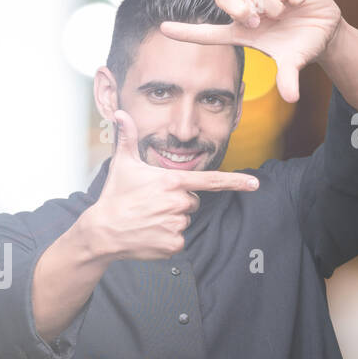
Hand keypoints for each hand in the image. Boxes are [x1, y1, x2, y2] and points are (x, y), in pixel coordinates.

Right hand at [80, 108, 257, 261]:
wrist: (103, 230)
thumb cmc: (114, 196)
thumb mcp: (122, 164)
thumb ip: (126, 137)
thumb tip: (120, 113)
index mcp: (172, 181)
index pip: (210, 180)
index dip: (235, 182)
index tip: (254, 184)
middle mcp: (178, 202)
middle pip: (192, 201)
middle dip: (177, 202)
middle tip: (152, 204)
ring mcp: (176, 224)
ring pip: (185, 220)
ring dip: (171, 220)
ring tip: (148, 218)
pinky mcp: (173, 244)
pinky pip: (179, 240)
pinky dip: (166, 239)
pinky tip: (149, 234)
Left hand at [158, 0, 342, 102]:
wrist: (324, 32)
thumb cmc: (298, 47)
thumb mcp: (292, 63)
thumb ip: (288, 77)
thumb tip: (292, 98)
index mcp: (243, 32)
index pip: (209, 32)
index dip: (187, 31)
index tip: (164, 29)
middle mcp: (251, 11)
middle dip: (238, 6)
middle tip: (256, 20)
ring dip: (273, 5)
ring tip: (287, 13)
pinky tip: (299, 1)